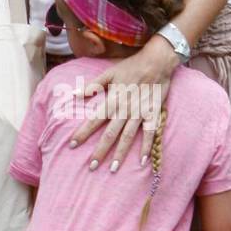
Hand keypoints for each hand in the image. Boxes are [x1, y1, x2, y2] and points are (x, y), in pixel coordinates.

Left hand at [68, 36, 179, 169]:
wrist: (157, 61)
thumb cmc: (131, 66)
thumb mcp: (109, 73)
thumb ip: (92, 85)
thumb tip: (74, 94)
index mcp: (113, 99)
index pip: (94, 119)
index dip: (83, 132)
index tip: (72, 145)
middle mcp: (125, 109)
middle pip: (110, 133)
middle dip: (100, 151)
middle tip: (92, 167)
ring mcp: (140, 113)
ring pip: (128, 137)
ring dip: (120, 153)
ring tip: (113, 169)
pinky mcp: (153, 114)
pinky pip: (150, 134)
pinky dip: (146, 147)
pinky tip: (142, 161)